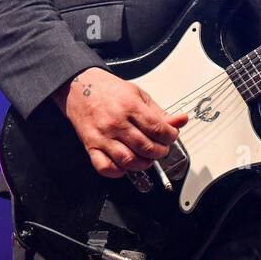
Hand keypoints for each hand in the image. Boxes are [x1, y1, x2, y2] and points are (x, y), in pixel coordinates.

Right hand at [52, 67, 188, 178]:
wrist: (79, 87)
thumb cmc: (108, 90)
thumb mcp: (138, 95)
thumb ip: (159, 112)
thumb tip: (180, 121)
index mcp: (130, 106)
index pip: (157, 129)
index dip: (170, 136)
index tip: (171, 136)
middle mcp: (116, 122)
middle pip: (146, 147)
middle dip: (160, 151)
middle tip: (161, 148)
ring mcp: (103, 136)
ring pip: (128, 160)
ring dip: (143, 164)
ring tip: (147, 158)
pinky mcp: (91, 146)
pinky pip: (105, 167)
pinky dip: (117, 172)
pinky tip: (125, 166)